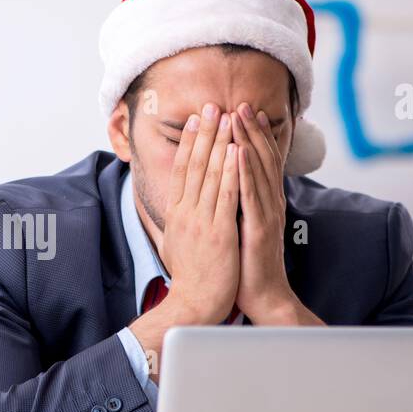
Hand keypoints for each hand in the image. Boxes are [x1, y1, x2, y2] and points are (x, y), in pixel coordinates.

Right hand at [144, 102, 239, 325]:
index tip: (197, 120)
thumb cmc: (191, 278)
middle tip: (212, 106)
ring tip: (227, 118)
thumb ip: (177, 221)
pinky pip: (227, 196)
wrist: (195, 305)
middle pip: (194, 165)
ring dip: (219, 143)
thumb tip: (175, 205)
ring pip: (211, 175)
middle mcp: (185, 213)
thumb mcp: (175, 243)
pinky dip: (232, 172)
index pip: (182, 170)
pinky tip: (237, 151)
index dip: (190, 142)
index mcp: (176, 214)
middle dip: (205, 133)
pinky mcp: (219, 233)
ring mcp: (201, 222)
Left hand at [231, 102, 312, 324]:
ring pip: (257, 171)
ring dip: (248, 141)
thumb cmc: (249, 265)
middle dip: (251, 130)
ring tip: (238, 117)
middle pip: (261, 159)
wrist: (264, 299)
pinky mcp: (259, 229)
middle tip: (242, 103)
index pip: (260, 162)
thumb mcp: (243, 228)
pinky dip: (244, 173)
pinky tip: (237, 153)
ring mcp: (266, 215)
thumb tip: (229, 188)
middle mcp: (269, 204)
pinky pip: (250, 196)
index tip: (243, 111)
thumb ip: (240, 207)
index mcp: (264, 203)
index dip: (254, 136)